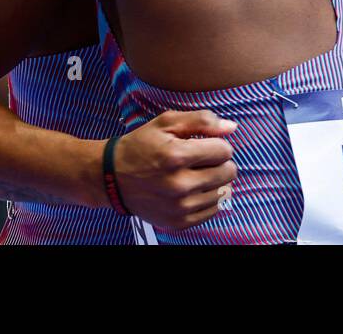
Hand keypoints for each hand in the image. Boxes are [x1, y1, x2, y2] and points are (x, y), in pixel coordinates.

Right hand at [112, 109, 237, 230]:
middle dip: (219, 162)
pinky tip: (193, 189)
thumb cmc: (140, 146)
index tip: (205, 144)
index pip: (224, 151)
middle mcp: (179, 185)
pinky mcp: (179, 223)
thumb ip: (202, 120)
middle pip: (228, 172)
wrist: (111, 178)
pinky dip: (208, 198)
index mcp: (176, 157)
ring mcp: (179, 208)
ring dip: (215, 181)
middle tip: (202, 159)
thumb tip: (231, 127)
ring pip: (224, 192)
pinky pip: (213, 210)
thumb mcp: (166, 122)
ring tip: (195, 174)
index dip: (218, 144)